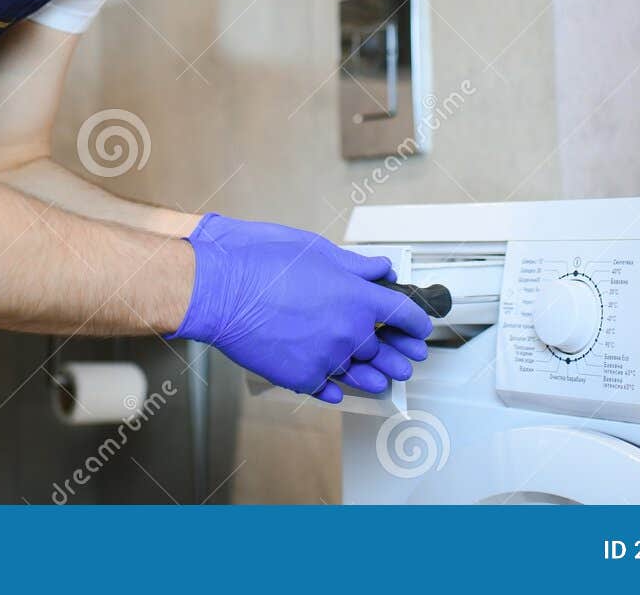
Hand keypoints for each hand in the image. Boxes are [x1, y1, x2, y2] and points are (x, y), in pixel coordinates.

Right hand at [166, 228, 432, 403]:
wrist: (220, 289)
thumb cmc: (261, 262)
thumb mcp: (317, 250)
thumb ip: (355, 266)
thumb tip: (380, 270)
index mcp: (358, 296)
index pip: (405, 314)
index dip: (418, 322)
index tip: (420, 327)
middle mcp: (350, 330)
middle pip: (387, 351)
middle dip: (398, 355)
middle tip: (406, 360)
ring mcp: (327, 358)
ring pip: (362, 375)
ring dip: (375, 377)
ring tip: (381, 380)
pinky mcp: (302, 376)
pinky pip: (327, 389)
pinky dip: (333, 388)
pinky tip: (337, 388)